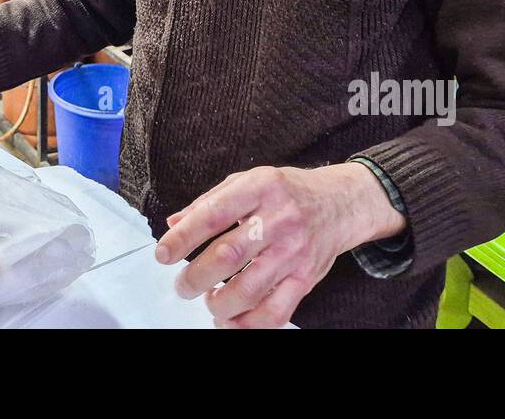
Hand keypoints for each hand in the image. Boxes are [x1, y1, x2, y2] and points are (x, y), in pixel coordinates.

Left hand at [154, 162, 406, 328]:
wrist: (341, 203)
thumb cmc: (288, 192)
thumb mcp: (249, 180)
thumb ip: (210, 201)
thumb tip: (174, 224)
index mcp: (259, 187)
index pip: (213, 214)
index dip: (183, 238)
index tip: (163, 254)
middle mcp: (279, 218)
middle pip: (229, 255)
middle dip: (196, 277)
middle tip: (183, 285)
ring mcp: (295, 250)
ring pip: (250, 289)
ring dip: (220, 304)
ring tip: (209, 301)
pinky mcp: (306, 277)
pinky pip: (276, 311)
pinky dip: (249, 323)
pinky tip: (233, 320)